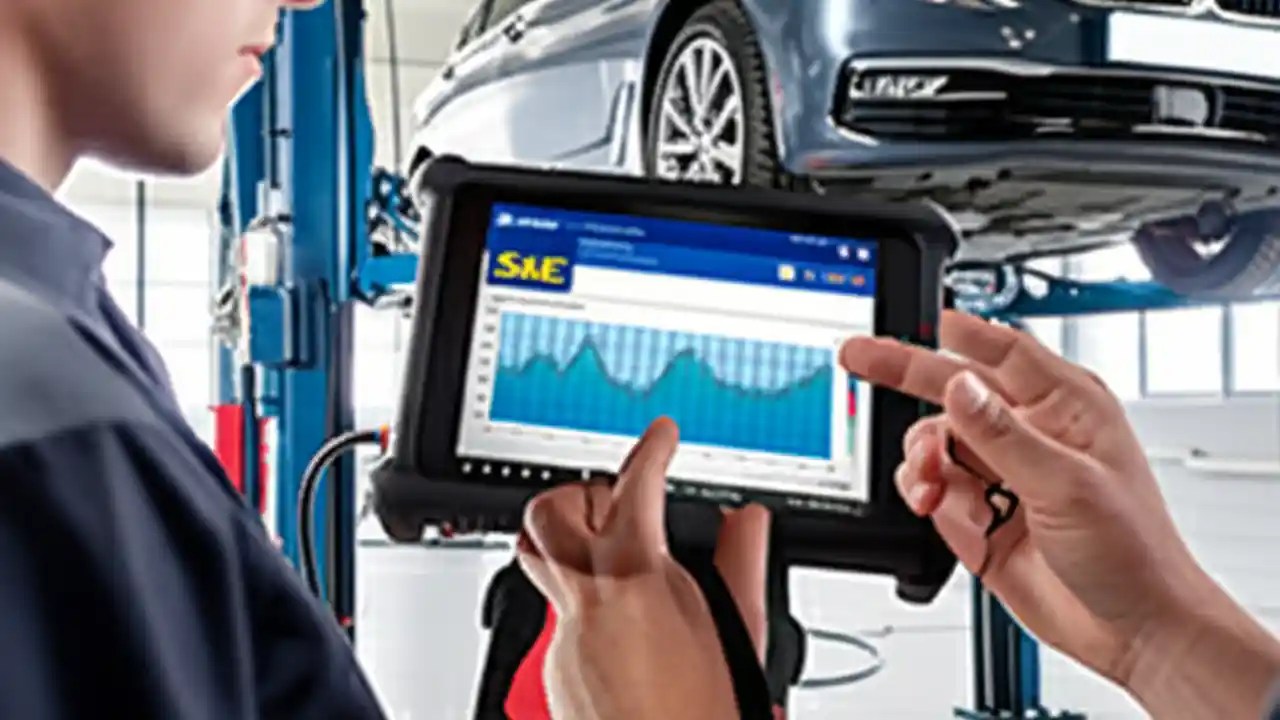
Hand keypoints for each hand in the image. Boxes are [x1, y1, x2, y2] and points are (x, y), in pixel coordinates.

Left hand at [517, 418, 769, 719]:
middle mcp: (588, 597)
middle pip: (553, 509)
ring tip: (605, 544)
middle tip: (621, 500)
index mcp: (637, 577)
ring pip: (534, 552)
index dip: (652, 449)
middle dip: (586, 492)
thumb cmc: (702, 714)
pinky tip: (617, 618)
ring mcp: (562, 632)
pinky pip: (549, 606)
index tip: (661, 437)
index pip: (635, 485)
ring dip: (564, 535)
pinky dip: (578, 595)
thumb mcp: (740, 633)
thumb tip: (745, 517)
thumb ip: (740, 561)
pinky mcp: (551, 664)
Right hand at [841, 311, 1279, 717]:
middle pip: (953, 386)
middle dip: (903, 372)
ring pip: (933, 439)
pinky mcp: (975, 513)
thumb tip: (960, 387)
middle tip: (858, 357)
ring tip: (930, 480)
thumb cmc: (1133, 552)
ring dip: (920, 455)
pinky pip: (928, 485)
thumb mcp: (1068, 485)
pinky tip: (929, 501)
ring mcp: (999, 473)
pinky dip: (918, 490)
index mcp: (1064, 406)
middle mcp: (1027, 432)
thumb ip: (1004, 435)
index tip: (920, 320)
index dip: (959, 333)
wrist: (1129, 629)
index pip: (1003, 351)